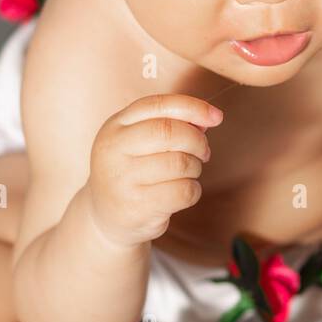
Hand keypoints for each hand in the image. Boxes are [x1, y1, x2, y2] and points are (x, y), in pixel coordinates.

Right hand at [85, 94, 222, 248]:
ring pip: (180, 163)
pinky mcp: (137, 207)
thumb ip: (171, 124)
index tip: (216, 116)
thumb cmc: (132, 170)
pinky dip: (193, 190)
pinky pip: (183, 191)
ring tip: (188, 173)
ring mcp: (122, 179)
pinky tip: (184, 192)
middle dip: (197, 140)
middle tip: (204, 152)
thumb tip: (208, 118)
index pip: (158, 105)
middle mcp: (114, 149)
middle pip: (169, 132)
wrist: (105, 216)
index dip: (192, 107)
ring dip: (195, 167)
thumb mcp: (139, 141)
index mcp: (115, 126)